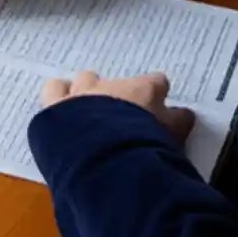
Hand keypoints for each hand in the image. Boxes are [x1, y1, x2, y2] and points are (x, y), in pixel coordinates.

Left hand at [41, 71, 195, 142]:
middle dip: (117, 95)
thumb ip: (178, 123)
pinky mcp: (56, 106)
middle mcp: (111, 86)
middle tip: (119, 116)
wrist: (107, 156)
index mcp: (143, 90)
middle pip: (116, 81)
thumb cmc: (147, 146)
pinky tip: (59, 111)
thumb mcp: (173, 137)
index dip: (157, 94)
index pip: (156, 81)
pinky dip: (57, 99)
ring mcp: (83, 94)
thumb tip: (184, 115)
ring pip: (82, 80)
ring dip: (85, 92)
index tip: (158, 105)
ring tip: (86, 109)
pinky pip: (53, 90)